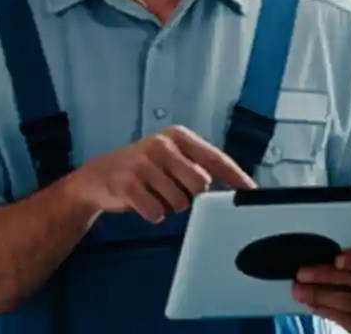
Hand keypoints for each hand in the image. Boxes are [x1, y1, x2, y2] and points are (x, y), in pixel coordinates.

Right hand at [61, 125, 256, 222]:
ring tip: (154, 194)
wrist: (97, 177)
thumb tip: (236, 187)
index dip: (236, 177)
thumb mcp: (172, 159)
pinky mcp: (128, 183)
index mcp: (178, 136)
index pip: (216, 158)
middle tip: (173, 191)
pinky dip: (153, 214)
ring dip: (170, 206)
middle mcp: (162, 145)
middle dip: (191, 196)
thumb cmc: (142, 170)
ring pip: (179, 202)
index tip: (252, 191)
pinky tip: (142, 202)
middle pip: (200, 184)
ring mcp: (143, 163)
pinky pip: (156, 212)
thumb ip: (200, 168)